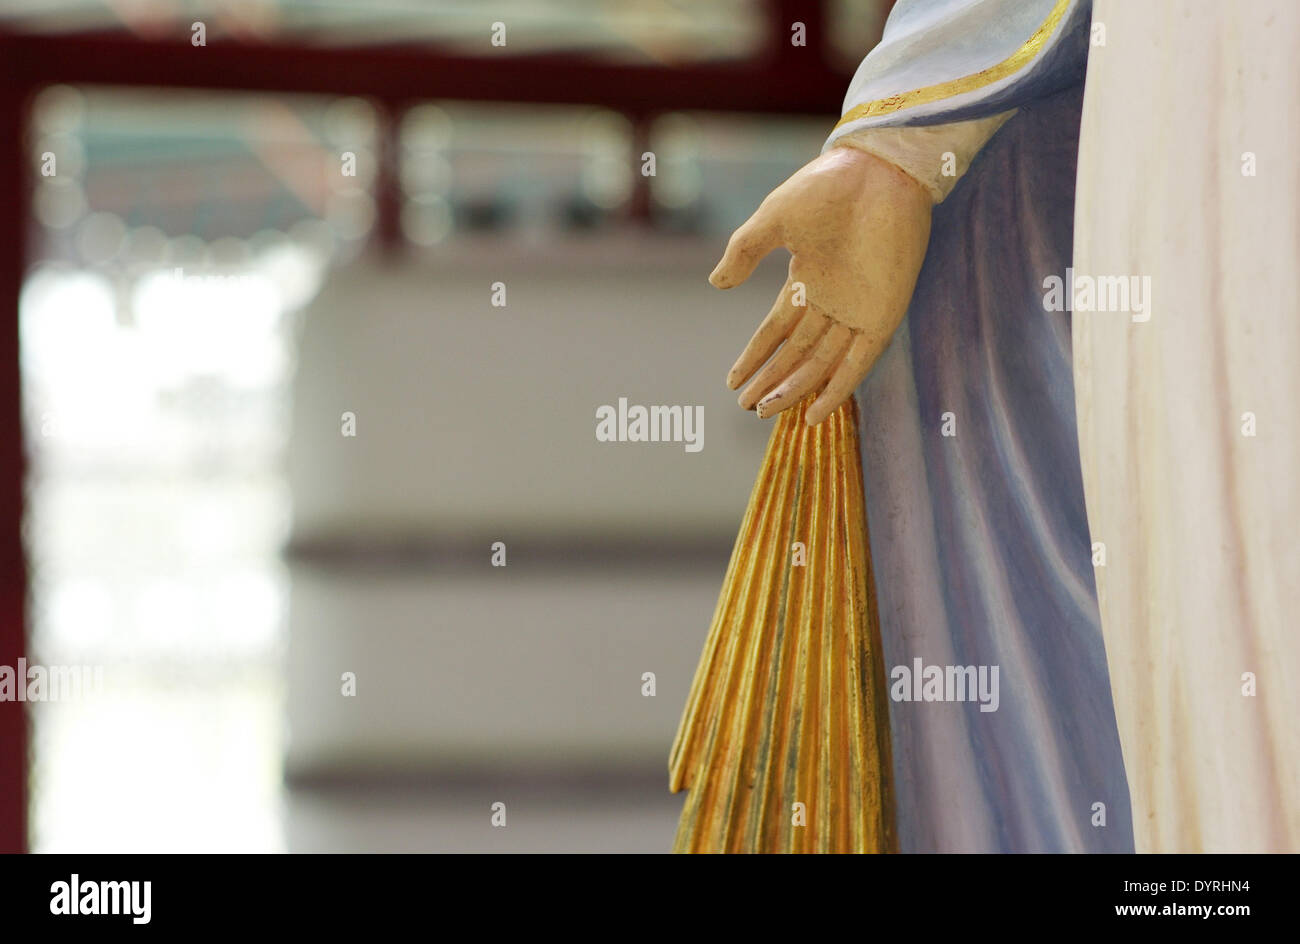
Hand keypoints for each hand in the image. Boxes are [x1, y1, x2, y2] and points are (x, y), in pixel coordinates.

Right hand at [710, 145, 931, 424]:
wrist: (878, 170)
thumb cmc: (827, 186)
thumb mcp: (773, 220)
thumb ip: (744, 252)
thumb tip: (716, 284)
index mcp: (808, 278)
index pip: (777, 329)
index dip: (755, 357)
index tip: (734, 383)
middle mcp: (833, 299)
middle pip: (799, 353)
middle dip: (772, 381)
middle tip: (748, 408)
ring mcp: (858, 309)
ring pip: (823, 363)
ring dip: (796, 388)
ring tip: (768, 411)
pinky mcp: (883, 314)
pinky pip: (860, 362)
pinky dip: (838, 389)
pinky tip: (816, 412)